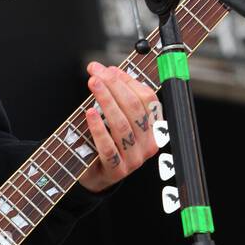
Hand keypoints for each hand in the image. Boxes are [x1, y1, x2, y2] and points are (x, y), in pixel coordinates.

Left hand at [78, 61, 160, 192]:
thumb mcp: (115, 119)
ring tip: (93, 85)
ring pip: (122, 125)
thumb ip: (117, 97)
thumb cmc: (106, 142)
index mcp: (154, 128)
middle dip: (114, 86)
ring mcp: (135, 159)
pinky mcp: (117, 170)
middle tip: (96, 73)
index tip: (107, 69)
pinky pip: (108, 146)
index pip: (148, 99)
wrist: (95, 176)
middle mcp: (149, 144)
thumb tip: (110, 71)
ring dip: (106, 100)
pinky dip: (98, 128)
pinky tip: (89, 112)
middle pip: (135, 108)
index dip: (128, 81)